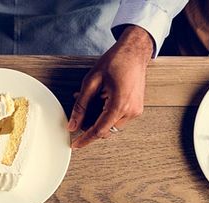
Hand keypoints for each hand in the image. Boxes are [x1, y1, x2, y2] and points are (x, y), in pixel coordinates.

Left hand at [68, 25, 151, 148]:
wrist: (134, 51)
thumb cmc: (116, 61)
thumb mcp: (92, 81)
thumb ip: (81, 105)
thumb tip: (73, 124)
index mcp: (120, 104)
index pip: (99, 131)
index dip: (85, 139)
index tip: (75, 145)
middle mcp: (131, 111)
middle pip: (105, 130)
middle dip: (90, 123)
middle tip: (80, 112)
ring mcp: (135, 111)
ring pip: (111, 125)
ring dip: (98, 117)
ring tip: (91, 99)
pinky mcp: (136, 108)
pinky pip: (118, 118)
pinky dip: (107, 113)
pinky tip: (101, 99)